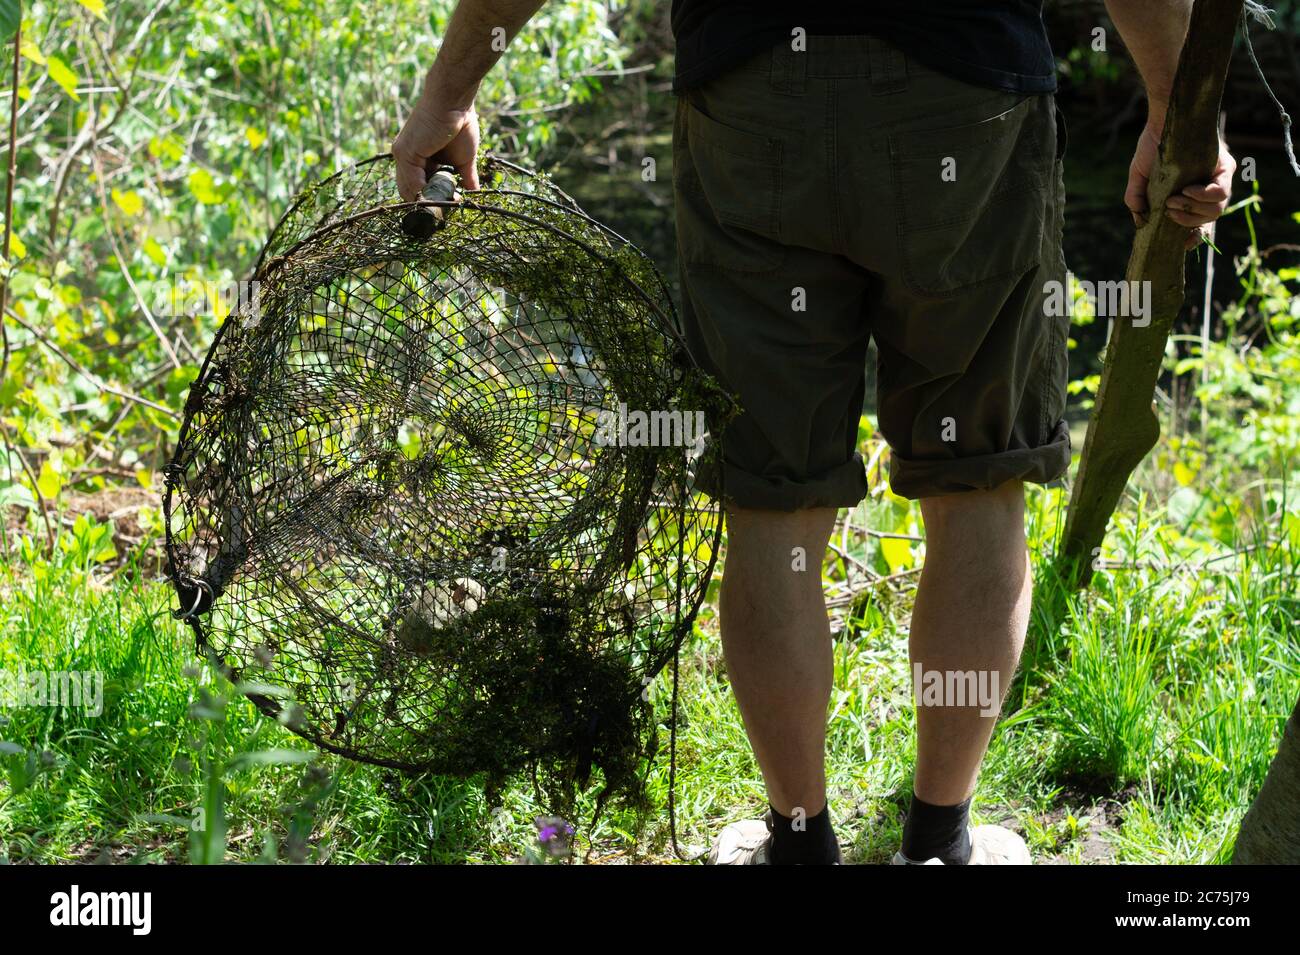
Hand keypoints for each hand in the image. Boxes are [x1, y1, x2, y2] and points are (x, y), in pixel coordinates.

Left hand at [392, 97, 480, 201]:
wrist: (454, 100)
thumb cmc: (460, 122)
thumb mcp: (464, 158)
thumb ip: (465, 177)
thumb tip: (474, 194)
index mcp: (417, 157)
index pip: (417, 187)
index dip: (431, 201)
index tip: (449, 208)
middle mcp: (406, 156)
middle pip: (410, 192)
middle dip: (428, 206)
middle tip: (446, 213)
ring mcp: (403, 155)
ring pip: (409, 191)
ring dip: (428, 204)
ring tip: (446, 209)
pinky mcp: (405, 153)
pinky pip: (412, 184)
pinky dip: (426, 196)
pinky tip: (442, 200)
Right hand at [1125, 119, 1235, 250]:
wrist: (1162, 121)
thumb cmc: (1152, 147)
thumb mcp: (1138, 178)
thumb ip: (1136, 200)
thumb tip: (1140, 222)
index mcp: (1192, 197)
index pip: (1202, 224)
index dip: (1195, 238)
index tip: (1181, 244)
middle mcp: (1209, 189)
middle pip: (1210, 219)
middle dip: (1187, 221)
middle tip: (1168, 209)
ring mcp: (1219, 178)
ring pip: (1218, 210)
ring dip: (1193, 210)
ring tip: (1174, 200)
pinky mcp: (1226, 166)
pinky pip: (1221, 191)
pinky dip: (1203, 196)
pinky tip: (1187, 190)